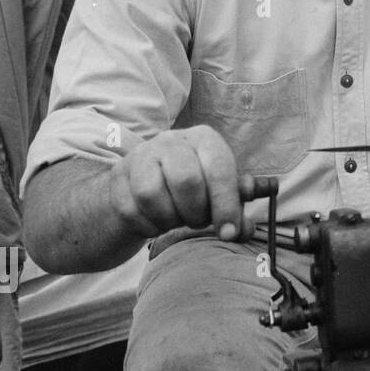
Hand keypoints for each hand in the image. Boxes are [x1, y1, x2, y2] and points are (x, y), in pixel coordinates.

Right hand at [107, 125, 251, 242]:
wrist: (147, 186)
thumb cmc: (194, 188)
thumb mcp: (219, 189)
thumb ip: (237, 202)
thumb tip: (251, 216)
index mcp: (204, 138)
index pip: (219, 169)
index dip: (226, 205)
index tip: (229, 232)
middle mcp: (171, 140)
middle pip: (185, 181)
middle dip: (196, 213)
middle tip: (198, 221)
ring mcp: (140, 155)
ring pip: (151, 195)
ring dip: (169, 219)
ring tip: (176, 219)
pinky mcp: (118, 175)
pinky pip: (130, 210)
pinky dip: (147, 226)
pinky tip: (157, 222)